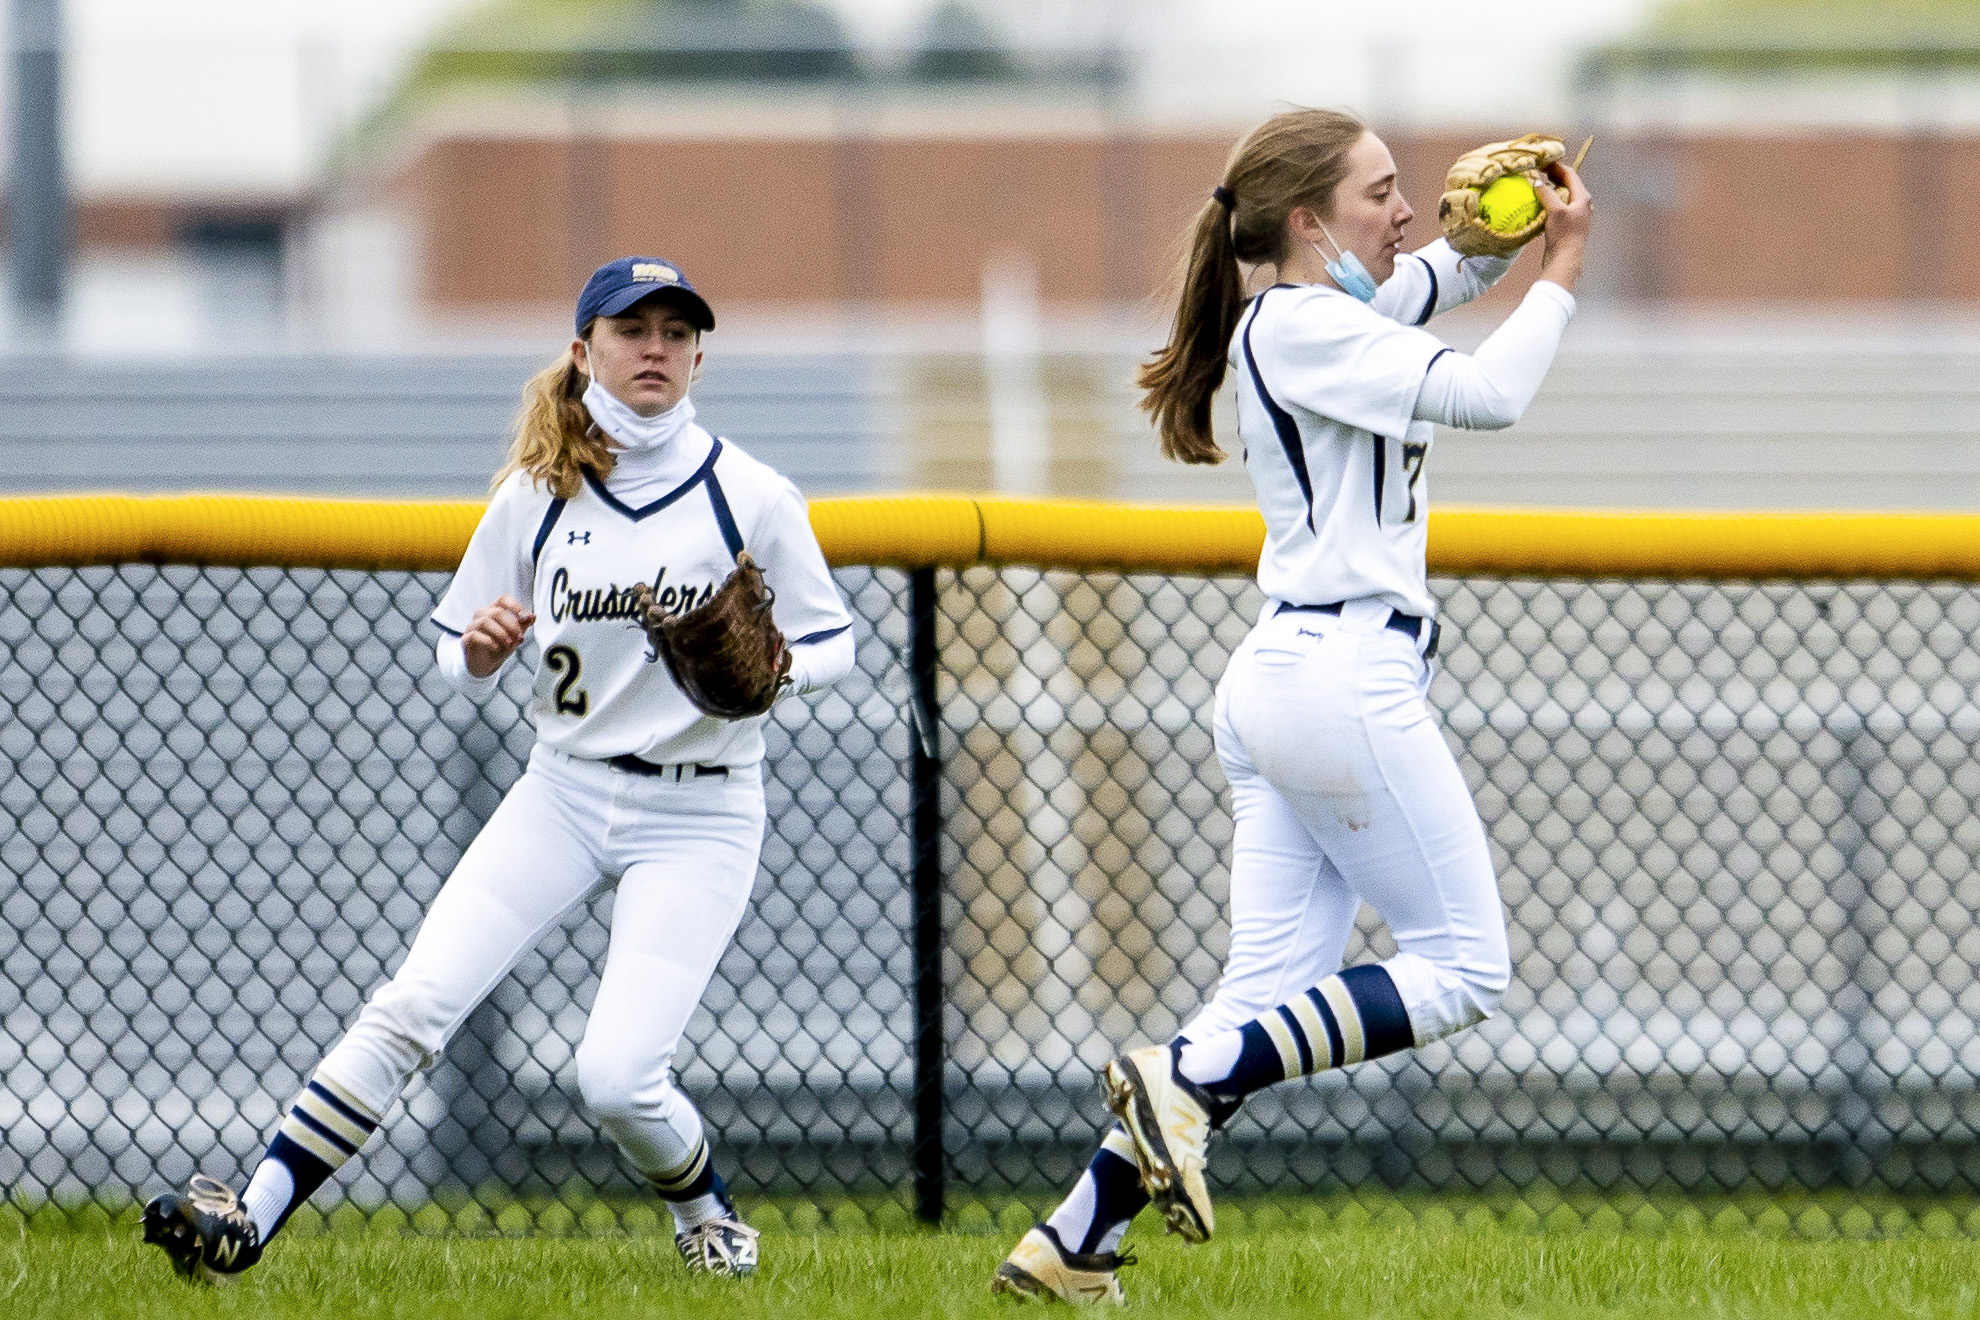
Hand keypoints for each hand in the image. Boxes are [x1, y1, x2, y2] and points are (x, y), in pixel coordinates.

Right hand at [462, 595, 533, 677]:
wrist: (485, 665)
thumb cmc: (499, 647)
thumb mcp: (514, 637)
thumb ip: (523, 626)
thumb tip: (533, 616)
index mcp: (494, 611)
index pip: (502, 599)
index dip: (513, 605)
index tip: (522, 617)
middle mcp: (481, 616)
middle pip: (496, 612)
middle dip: (511, 625)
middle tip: (519, 637)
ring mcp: (472, 627)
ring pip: (485, 621)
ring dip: (501, 633)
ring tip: (510, 644)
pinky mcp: (465, 640)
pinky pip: (474, 635)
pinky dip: (489, 641)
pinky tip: (497, 648)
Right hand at [1535, 161, 1592, 291]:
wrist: (1566, 260)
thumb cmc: (1563, 234)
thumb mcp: (1554, 211)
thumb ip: (1546, 193)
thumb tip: (1536, 180)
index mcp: (1583, 198)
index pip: (1570, 174)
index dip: (1556, 166)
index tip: (1543, 161)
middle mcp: (1583, 204)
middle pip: (1569, 183)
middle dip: (1555, 176)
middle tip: (1540, 170)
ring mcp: (1577, 215)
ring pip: (1565, 195)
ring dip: (1553, 188)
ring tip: (1540, 184)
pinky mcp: (1570, 225)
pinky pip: (1561, 206)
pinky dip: (1552, 200)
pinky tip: (1542, 203)